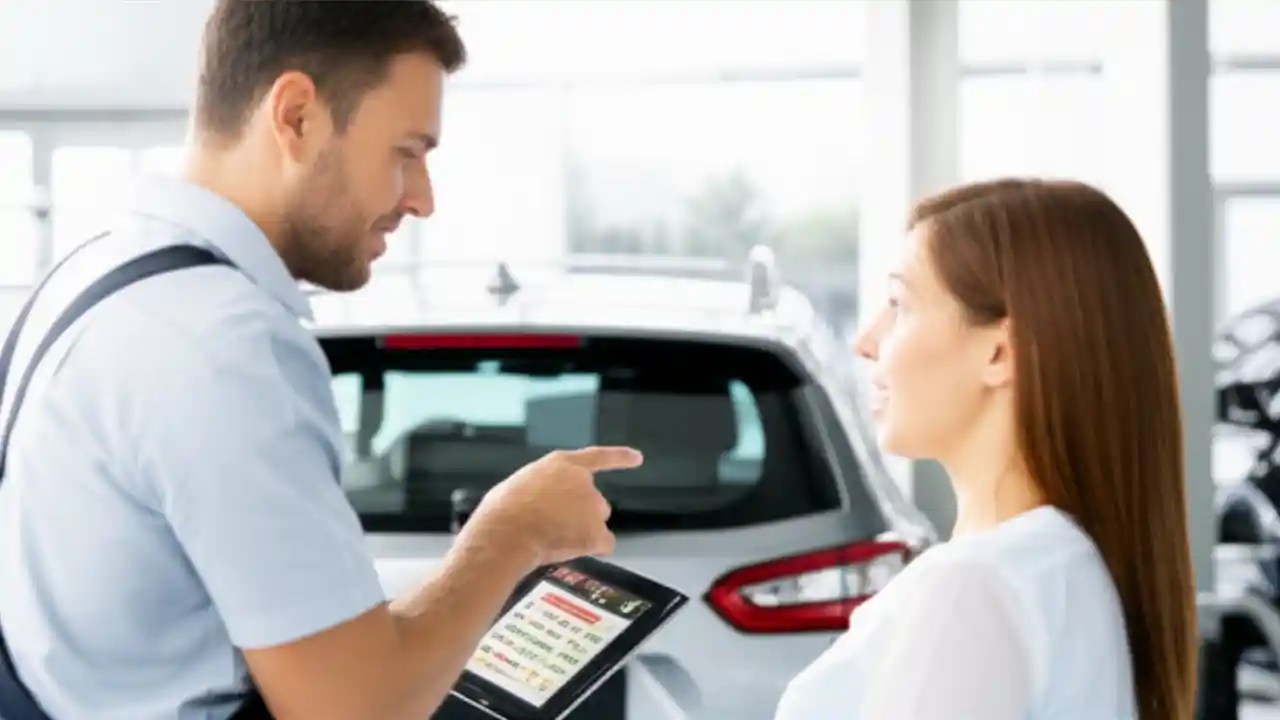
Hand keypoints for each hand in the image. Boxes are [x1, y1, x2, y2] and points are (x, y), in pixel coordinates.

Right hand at [461, 447, 643, 567]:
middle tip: (554, 528)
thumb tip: (539, 504)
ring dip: (583, 532)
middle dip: (581, 515)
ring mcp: (592, 507)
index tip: (638, 457)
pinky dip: (591, 549)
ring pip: (596, 524)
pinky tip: (570, 552)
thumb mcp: (519, 485)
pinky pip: (602, 544)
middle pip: (594, 502)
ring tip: (555, 540)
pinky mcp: (596, 532)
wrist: (506, 533)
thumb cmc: (502, 510)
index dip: (619, 457)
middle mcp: (583, 482)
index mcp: (562, 465)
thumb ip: (540, 489)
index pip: (597, 457)